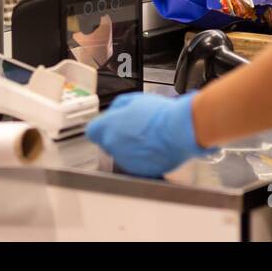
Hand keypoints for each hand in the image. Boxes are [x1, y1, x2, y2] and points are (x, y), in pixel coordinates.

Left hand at [85, 91, 211, 177]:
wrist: (179, 131)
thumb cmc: (159, 114)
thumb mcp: (133, 99)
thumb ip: (117, 107)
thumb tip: (114, 113)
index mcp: (108, 128)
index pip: (92, 132)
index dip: (101, 127)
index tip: (109, 124)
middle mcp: (113, 147)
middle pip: (107, 143)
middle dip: (117, 136)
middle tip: (134, 127)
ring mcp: (126, 161)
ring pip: (122, 154)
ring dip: (130, 147)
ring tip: (148, 136)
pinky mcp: (140, 171)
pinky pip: (136, 163)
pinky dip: (142, 157)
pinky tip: (154, 146)